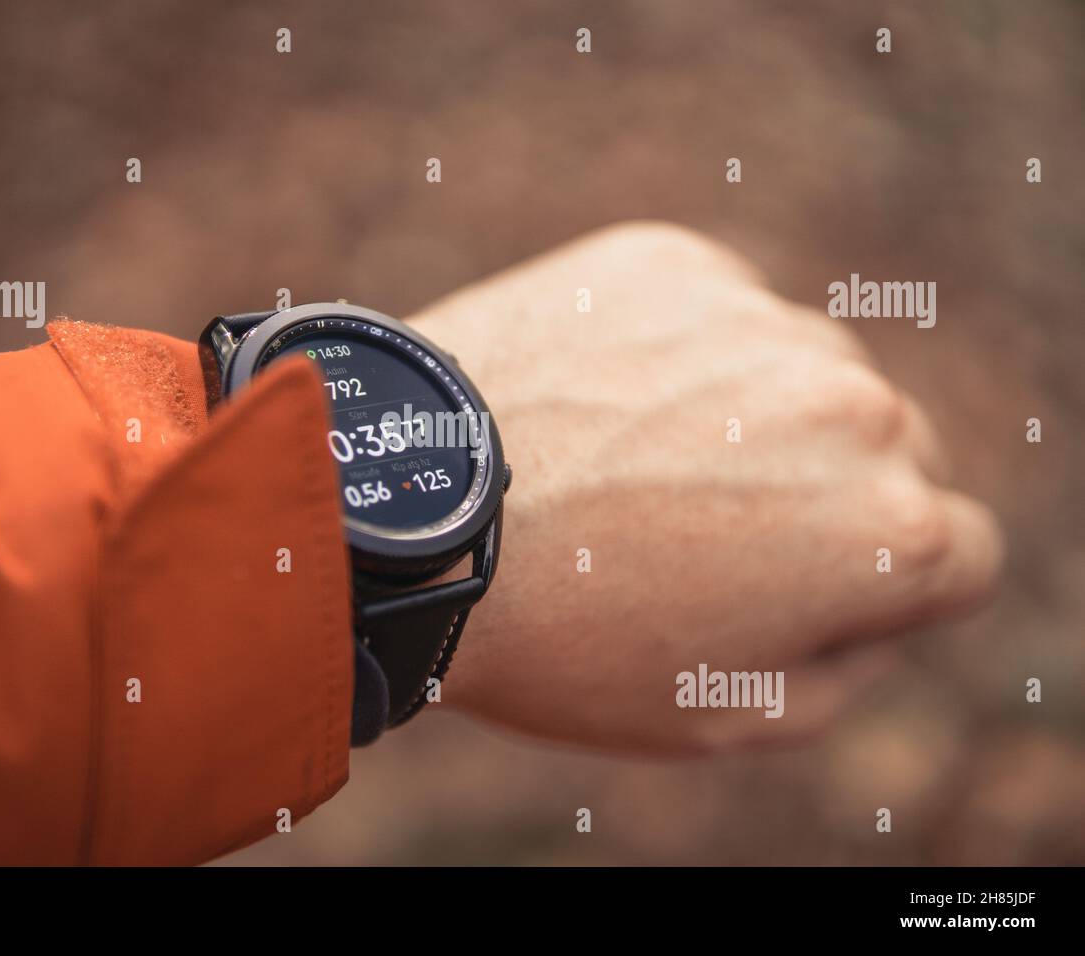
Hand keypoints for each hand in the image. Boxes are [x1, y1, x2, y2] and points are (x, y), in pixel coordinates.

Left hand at [409, 222, 1002, 755]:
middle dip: (826, 493)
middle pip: (890, 450)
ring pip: (800, 371)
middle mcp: (853, 405)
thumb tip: (874, 593)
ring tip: (632, 466)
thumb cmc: (562, 640)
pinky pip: (712, 312)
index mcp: (890, 530)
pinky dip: (676, 353)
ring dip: (753, 414)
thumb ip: (849, 659)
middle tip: (703, 532)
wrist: (403, 521)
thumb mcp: (727, 717)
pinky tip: (595, 404)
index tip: (800, 591)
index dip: (881, 585)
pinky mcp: (672, 262)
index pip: (958, 554)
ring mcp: (759, 319)